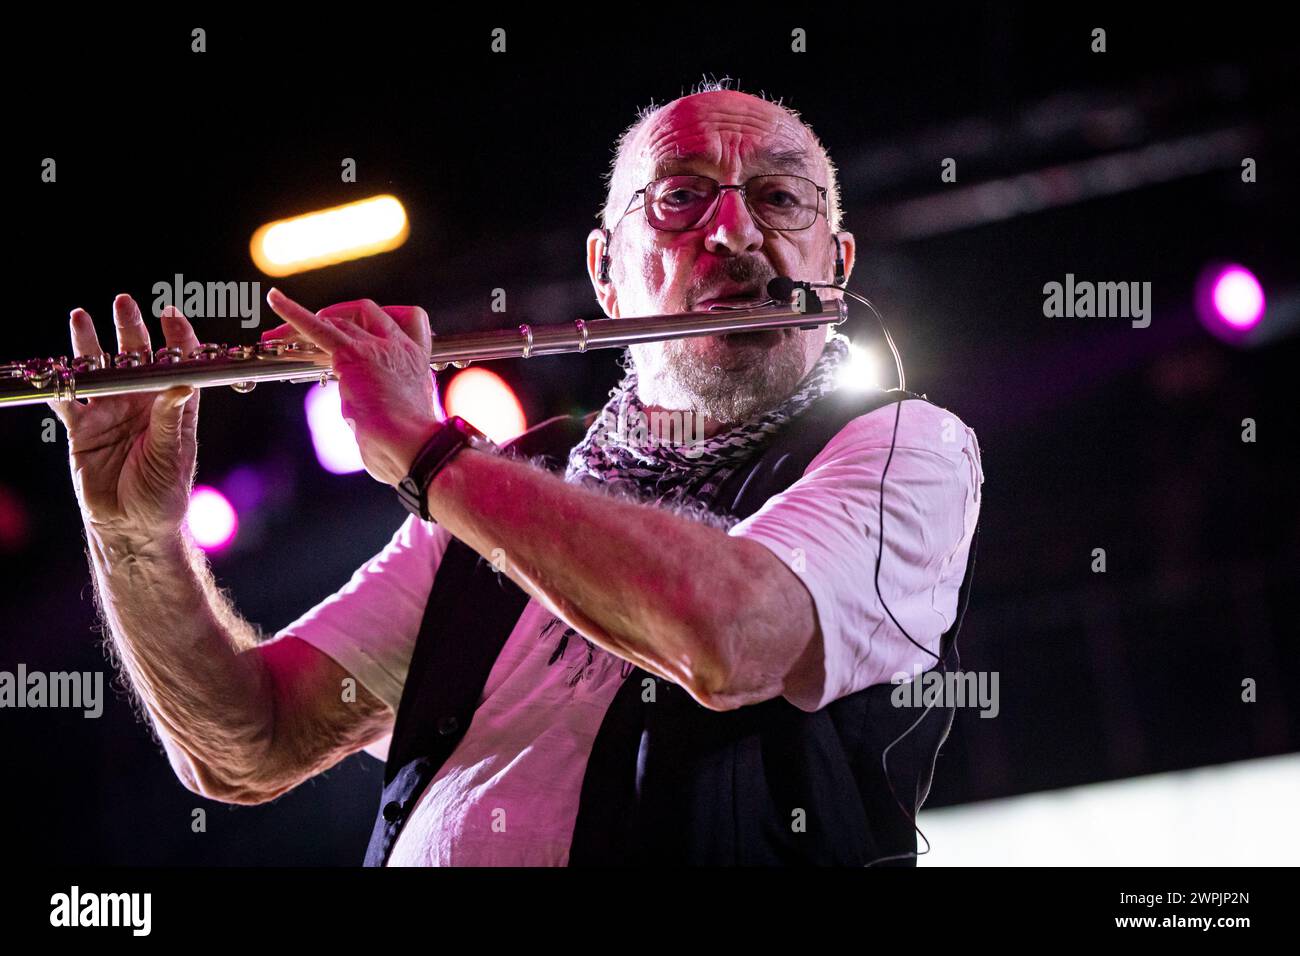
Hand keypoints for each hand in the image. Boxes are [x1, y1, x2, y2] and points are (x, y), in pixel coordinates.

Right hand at [47, 295, 200, 542]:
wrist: (132, 527)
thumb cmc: (163, 495)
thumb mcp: (172, 456)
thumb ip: (172, 420)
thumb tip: (182, 384)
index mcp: (172, 407)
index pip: (177, 363)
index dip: (177, 338)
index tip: (171, 314)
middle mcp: (141, 403)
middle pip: (135, 357)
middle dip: (130, 328)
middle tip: (124, 301)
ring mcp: (110, 413)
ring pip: (98, 371)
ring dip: (90, 345)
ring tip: (80, 316)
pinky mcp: (83, 430)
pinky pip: (67, 401)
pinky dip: (59, 384)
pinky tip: (54, 368)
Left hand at [264, 289, 438, 485]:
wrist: (415, 447)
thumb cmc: (410, 450)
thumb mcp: (403, 423)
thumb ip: (383, 413)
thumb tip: (363, 427)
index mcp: (416, 362)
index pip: (407, 321)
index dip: (383, 319)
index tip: (361, 327)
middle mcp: (399, 348)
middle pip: (366, 313)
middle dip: (337, 316)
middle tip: (308, 336)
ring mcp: (377, 348)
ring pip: (336, 322)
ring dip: (302, 328)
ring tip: (274, 336)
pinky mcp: (353, 356)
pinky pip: (319, 328)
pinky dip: (293, 313)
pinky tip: (274, 300)